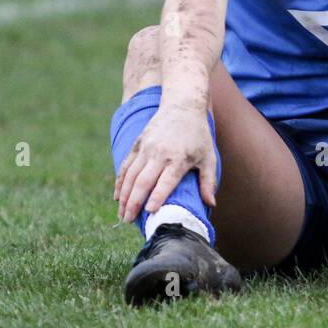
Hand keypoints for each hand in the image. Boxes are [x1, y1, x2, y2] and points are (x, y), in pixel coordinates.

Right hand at [113, 103, 216, 222]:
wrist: (182, 105)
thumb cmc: (198, 135)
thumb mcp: (208, 157)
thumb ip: (208, 181)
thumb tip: (211, 204)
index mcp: (179, 158)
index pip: (166, 181)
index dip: (157, 197)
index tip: (149, 212)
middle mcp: (160, 153)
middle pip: (143, 181)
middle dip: (134, 203)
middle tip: (128, 221)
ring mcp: (146, 148)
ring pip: (130, 175)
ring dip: (124, 196)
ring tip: (122, 215)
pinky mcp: (138, 144)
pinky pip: (126, 165)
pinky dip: (120, 182)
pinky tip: (117, 197)